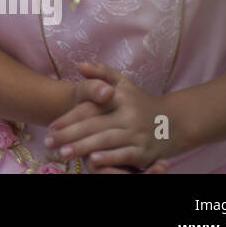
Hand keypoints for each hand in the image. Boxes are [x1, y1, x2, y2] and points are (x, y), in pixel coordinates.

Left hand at [46, 61, 171, 170]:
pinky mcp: (146, 152)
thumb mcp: (124, 84)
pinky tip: (94, 161)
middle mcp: (129, 115)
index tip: (50, 126)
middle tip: (49, 143)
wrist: (176, 122)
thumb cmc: (140, 102)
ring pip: (107, 141)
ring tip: (63, 153)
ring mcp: (138, 134)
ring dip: (84, 147)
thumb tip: (80, 65)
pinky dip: (110, 158)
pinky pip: (125, 155)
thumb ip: (102, 73)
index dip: (69, 117)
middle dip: (70, 135)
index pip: (91, 107)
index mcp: (121, 98)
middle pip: (95, 125)